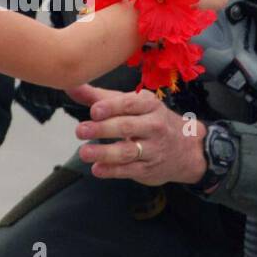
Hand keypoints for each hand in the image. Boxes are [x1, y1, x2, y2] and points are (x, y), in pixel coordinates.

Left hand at [65, 84, 206, 185]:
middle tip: (80, 130)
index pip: (130, 104)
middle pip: (127, 127)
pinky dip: (112, 171)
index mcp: (149, 105)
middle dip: (103, 129)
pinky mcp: (148, 169)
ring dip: (105, 153)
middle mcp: (154, 126)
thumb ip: (99, 97)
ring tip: (84, 153)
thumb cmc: (149, 120)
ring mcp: (153, 149)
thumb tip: (71, 85)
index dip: (111, 107)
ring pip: (128, 151)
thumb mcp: (131, 105)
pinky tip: (97, 169)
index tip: (94, 111)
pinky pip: (129, 170)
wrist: (185, 149)